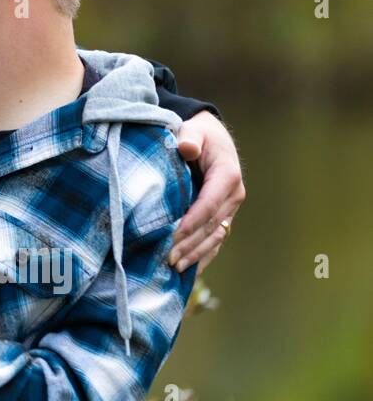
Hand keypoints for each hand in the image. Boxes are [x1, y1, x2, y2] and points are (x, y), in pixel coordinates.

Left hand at [172, 111, 245, 274]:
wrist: (211, 138)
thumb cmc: (198, 134)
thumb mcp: (193, 130)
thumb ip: (189, 138)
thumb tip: (186, 148)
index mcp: (227, 175)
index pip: (208, 204)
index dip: (191, 222)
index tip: (171, 236)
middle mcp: (233, 195)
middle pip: (211, 226)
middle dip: (189, 244)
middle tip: (167, 258)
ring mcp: (230, 209)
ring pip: (215, 237)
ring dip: (196, 254)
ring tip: (175, 268)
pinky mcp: (224, 217)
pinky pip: (215, 240)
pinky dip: (203, 256)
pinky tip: (188, 271)